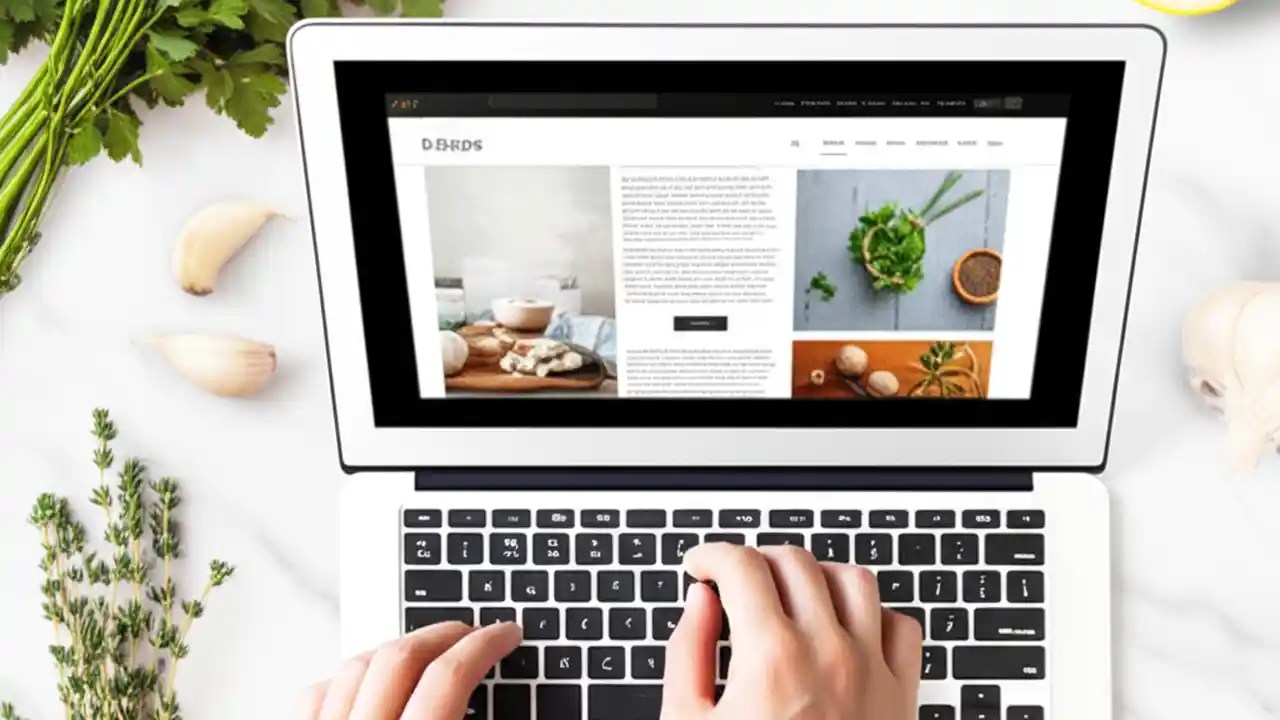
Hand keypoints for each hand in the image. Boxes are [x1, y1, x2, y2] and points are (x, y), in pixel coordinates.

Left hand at [296, 621, 520, 719]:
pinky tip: (368, 684)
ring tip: (427, 652)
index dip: (486, 645)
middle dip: (445, 633)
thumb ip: (474, 719)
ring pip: (355, 666)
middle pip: (402, 656)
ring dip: (397, 648)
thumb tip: (493, 691)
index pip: (450, 675)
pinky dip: (345, 680)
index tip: (505, 634)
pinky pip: (315, 696)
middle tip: (474, 634)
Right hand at [664, 543, 921, 719]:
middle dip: (756, 560)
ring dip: (816, 575)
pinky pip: (900, 626)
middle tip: (735, 581)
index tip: (701, 566)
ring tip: (790, 592)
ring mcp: (873, 672)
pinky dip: (872, 613)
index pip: (741, 566)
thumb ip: (688, 653)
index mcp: (770, 658)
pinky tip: (845, 627)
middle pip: (795, 561)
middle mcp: (828, 654)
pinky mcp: (902, 697)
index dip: (711, 555)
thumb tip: (700, 603)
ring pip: (853, 580)